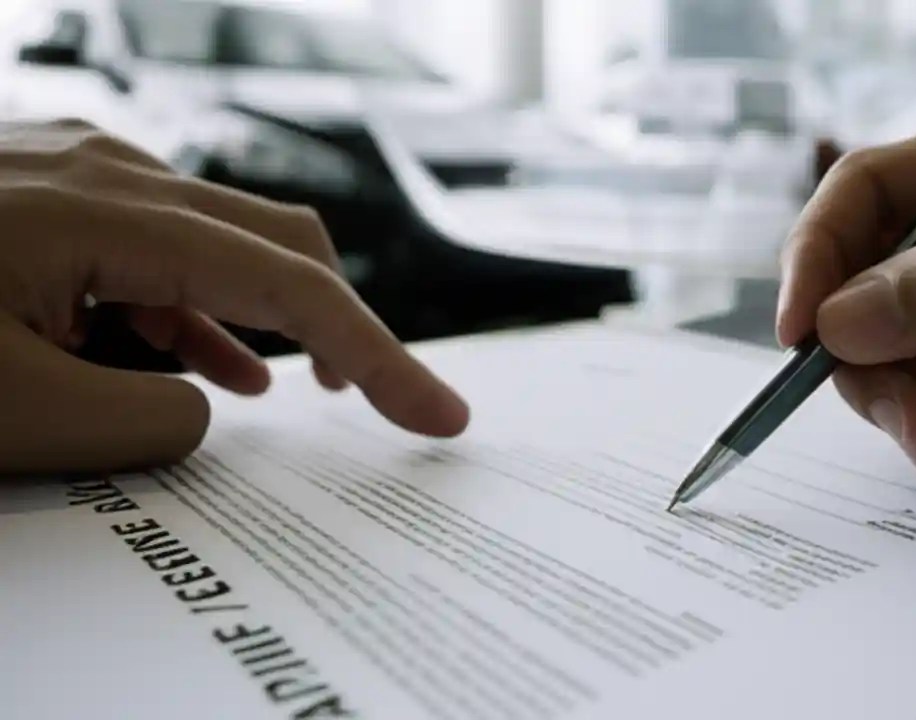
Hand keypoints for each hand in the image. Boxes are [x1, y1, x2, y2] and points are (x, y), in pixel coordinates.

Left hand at [0, 120, 467, 474]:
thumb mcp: (10, 413)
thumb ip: (139, 425)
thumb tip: (203, 413)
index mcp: (107, 212)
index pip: (286, 286)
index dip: (378, 354)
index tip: (438, 413)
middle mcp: (107, 173)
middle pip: (279, 242)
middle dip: (342, 326)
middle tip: (380, 404)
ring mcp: (76, 174)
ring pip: (221, 244)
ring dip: (269, 320)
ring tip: (303, 391)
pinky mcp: (51, 196)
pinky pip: (157, 250)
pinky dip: (201, 310)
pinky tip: (210, 360)